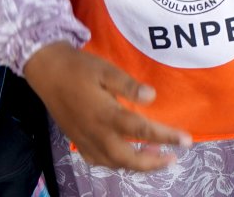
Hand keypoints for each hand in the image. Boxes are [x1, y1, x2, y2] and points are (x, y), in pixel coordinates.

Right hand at [23, 43, 191, 170]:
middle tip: (173, 158)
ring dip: (136, 165)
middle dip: (152, 162)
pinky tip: (124, 157)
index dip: (166, 136)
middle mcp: (96, 133)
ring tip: (155, 157)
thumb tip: (152, 97)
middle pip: (128, 158)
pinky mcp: (77, 141)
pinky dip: (115, 164)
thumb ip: (129, 86)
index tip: (186, 140)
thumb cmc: (79, 68)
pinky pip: (99, 161)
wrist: (47, 72)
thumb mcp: (106, 69)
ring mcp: (85, 140)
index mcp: (106, 114)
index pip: (142, 130)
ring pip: (114, 163)